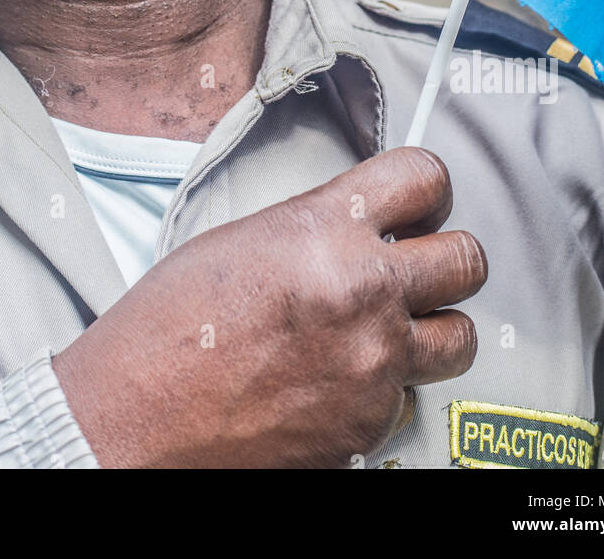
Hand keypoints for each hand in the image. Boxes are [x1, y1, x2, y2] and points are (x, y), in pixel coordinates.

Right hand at [53, 146, 486, 467]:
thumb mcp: (247, 238)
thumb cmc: (170, 324)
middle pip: (467, 260)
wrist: (136, 415)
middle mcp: (363, 291)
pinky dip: (381, 387)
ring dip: (432, 329)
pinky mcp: (368, 425)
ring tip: (391, 329)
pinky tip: (335, 379)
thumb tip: (367, 226)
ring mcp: (372, 363)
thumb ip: (320, 226)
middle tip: (417, 266)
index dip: (427, 188)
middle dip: (445, 259)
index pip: (427, 178)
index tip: (419, 202)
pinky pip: (407, 396)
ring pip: (460, 337)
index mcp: (326, 228)